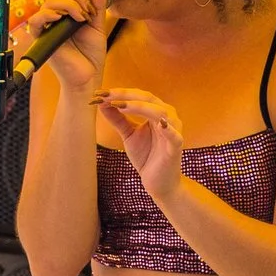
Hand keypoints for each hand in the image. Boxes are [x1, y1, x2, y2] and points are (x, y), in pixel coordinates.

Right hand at [14, 0, 109, 90]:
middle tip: (89, 11)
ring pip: (52, 0)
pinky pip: (36, 20)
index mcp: (68, 8)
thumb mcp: (98, 24)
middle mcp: (56, 13)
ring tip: (82, 18)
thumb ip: (99, 5)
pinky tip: (61, 18)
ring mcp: (48, 25)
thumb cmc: (91, 53)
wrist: (88, 75)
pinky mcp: (41, 37)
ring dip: (71, 4)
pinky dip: (48, 15)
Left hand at [94, 86, 183, 200]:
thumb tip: (101, 102)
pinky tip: (160, 123)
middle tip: (105, 95)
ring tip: (119, 105)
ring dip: (139, 107)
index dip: (118, 93)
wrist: (158, 182)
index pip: (137, 96)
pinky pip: (174, 135)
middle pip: (147, 98)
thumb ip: (117, 119)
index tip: (98, 93)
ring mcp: (174, 130)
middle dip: (125, 96)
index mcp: (156, 111)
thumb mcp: (128, 134)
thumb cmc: (146, 155)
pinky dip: (168, 128)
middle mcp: (167, 116)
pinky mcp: (176, 146)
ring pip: (159, 112)